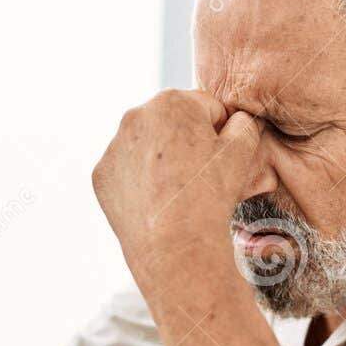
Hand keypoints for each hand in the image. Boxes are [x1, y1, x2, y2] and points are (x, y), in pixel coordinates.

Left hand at [91, 89, 262, 286]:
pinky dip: (139, 181)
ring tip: (177, 190)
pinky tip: (156, 200)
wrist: (176, 244)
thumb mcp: (240, 152)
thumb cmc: (209, 196)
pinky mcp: (101, 175)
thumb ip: (244, 123)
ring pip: (146, 146)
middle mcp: (134, 116)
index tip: (219, 157)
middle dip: (186, 142)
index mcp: (171, 101)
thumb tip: (240, 118)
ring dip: (161, 159)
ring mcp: (113, 146)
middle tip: (198, 176)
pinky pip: (126, 170)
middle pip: (171, 123)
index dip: (219, 132)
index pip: (205, 107)